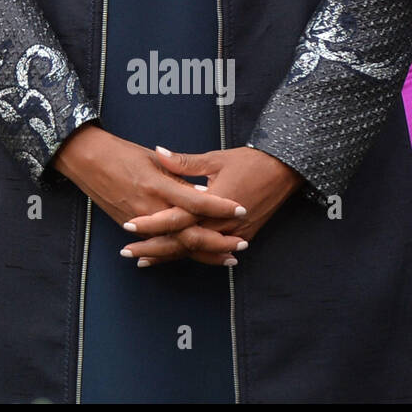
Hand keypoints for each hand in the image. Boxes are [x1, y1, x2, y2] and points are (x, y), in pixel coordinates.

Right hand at [54, 126, 247, 265]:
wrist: (85, 159)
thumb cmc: (118, 152)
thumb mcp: (151, 158)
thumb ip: (178, 175)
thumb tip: (204, 190)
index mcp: (157, 184)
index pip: (197, 200)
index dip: (220, 206)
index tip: (241, 208)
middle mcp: (149, 207)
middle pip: (190, 232)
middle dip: (218, 241)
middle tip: (241, 245)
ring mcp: (139, 221)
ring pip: (177, 245)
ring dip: (204, 253)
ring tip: (227, 258)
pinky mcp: (129, 227)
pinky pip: (159, 245)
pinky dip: (180, 254)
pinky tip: (195, 258)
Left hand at [121, 145, 302, 265]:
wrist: (283, 171)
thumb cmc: (248, 161)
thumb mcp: (215, 158)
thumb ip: (185, 162)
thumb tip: (159, 153)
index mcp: (214, 202)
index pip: (177, 218)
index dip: (152, 223)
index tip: (129, 225)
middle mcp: (223, 224)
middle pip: (183, 241)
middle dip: (154, 247)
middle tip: (127, 251)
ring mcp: (234, 234)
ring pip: (196, 250)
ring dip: (169, 256)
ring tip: (142, 259)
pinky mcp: (241, 237)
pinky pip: (211, 251)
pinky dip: (191, 255)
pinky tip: (172, 257)